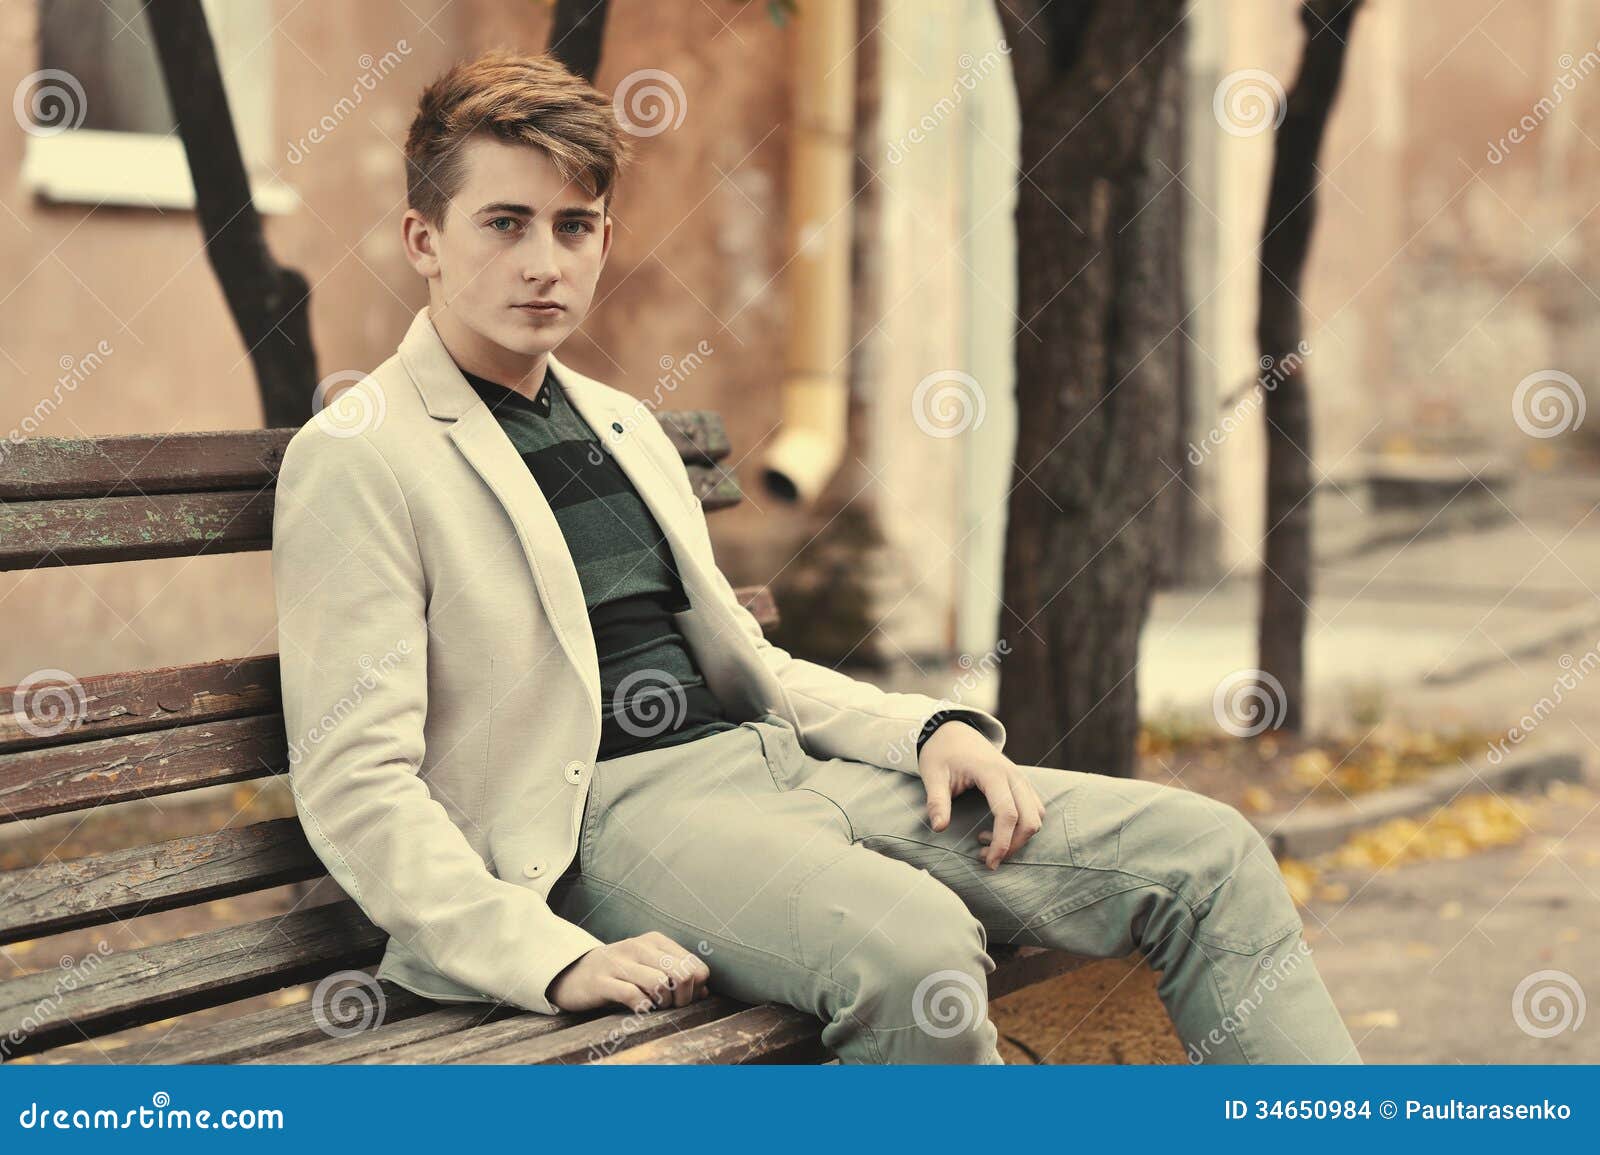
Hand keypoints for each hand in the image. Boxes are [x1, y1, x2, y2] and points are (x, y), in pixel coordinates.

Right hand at [547, 931, 712, 1013]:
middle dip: (683, 998)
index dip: (695, 989)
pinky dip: (642, 1007)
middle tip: (671, 1006)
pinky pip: (632, 996)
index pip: (694, 966)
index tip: (682, 999)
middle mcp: (638, 947)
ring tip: (654, 1006)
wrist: (572, 973)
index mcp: (655, 941)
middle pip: (682, 973)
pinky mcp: (601, 981)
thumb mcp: (649, 967)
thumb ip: (677, 975)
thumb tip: (705, 992)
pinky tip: (640, 1009)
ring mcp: (618, 962)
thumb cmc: (618, 973)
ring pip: (660, 983)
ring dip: (663, 1003)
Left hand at [917, 721, 1046, 869]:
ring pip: (1036, 816)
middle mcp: (1013, 776)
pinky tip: (997, 830)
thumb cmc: (942, 753)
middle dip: (1013, 846)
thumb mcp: (932, 775)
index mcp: (992, 773)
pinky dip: (1023, 826)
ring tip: (985, 842)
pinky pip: (1035, 809)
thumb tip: (938, 828)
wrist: (954, 731)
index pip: (1008, 815)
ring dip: (1019, 837)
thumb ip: (937, 801)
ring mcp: (1020, 778)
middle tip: (986, 858)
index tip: (987, 862)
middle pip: (1029, 820)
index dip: (1002, 843)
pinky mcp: (1021, 783)